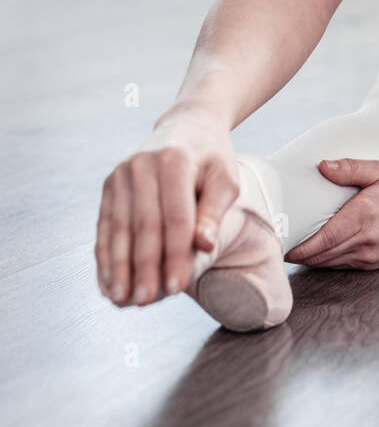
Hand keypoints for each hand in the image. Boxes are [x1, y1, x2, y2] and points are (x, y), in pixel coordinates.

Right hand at [94, 106, 239, 307]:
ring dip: (119, 267)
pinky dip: (105, 255)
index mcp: (175, 160)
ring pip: (120, 228)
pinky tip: (106, 281)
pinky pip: (106, 225)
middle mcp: (142, 164)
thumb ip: (214, 212)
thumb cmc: (212, 158)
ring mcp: (121, 173)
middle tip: (147, 301)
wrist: (187, 126)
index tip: (177, 287)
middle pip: (144, 225)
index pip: (176, 217)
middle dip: (145, 267)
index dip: (175, 254)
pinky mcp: (110, 184)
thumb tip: (204, 245)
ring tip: (122, 299)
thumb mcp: (226, 178)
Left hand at [284, 159, 378, 268]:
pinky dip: (320, 260)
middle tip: (272, 241)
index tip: (279, 239)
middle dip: (295, 252)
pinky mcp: (368, 266)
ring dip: (305, 258)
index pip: (324, 238)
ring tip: (285, 246)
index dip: (299, 245)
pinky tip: (308, 251)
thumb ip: (351, 168)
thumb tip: (322, 166)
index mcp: (364, 217)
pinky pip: (337, 265)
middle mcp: (364, 241)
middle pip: (319, 254)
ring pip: (325, 263)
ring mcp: (366, 257)